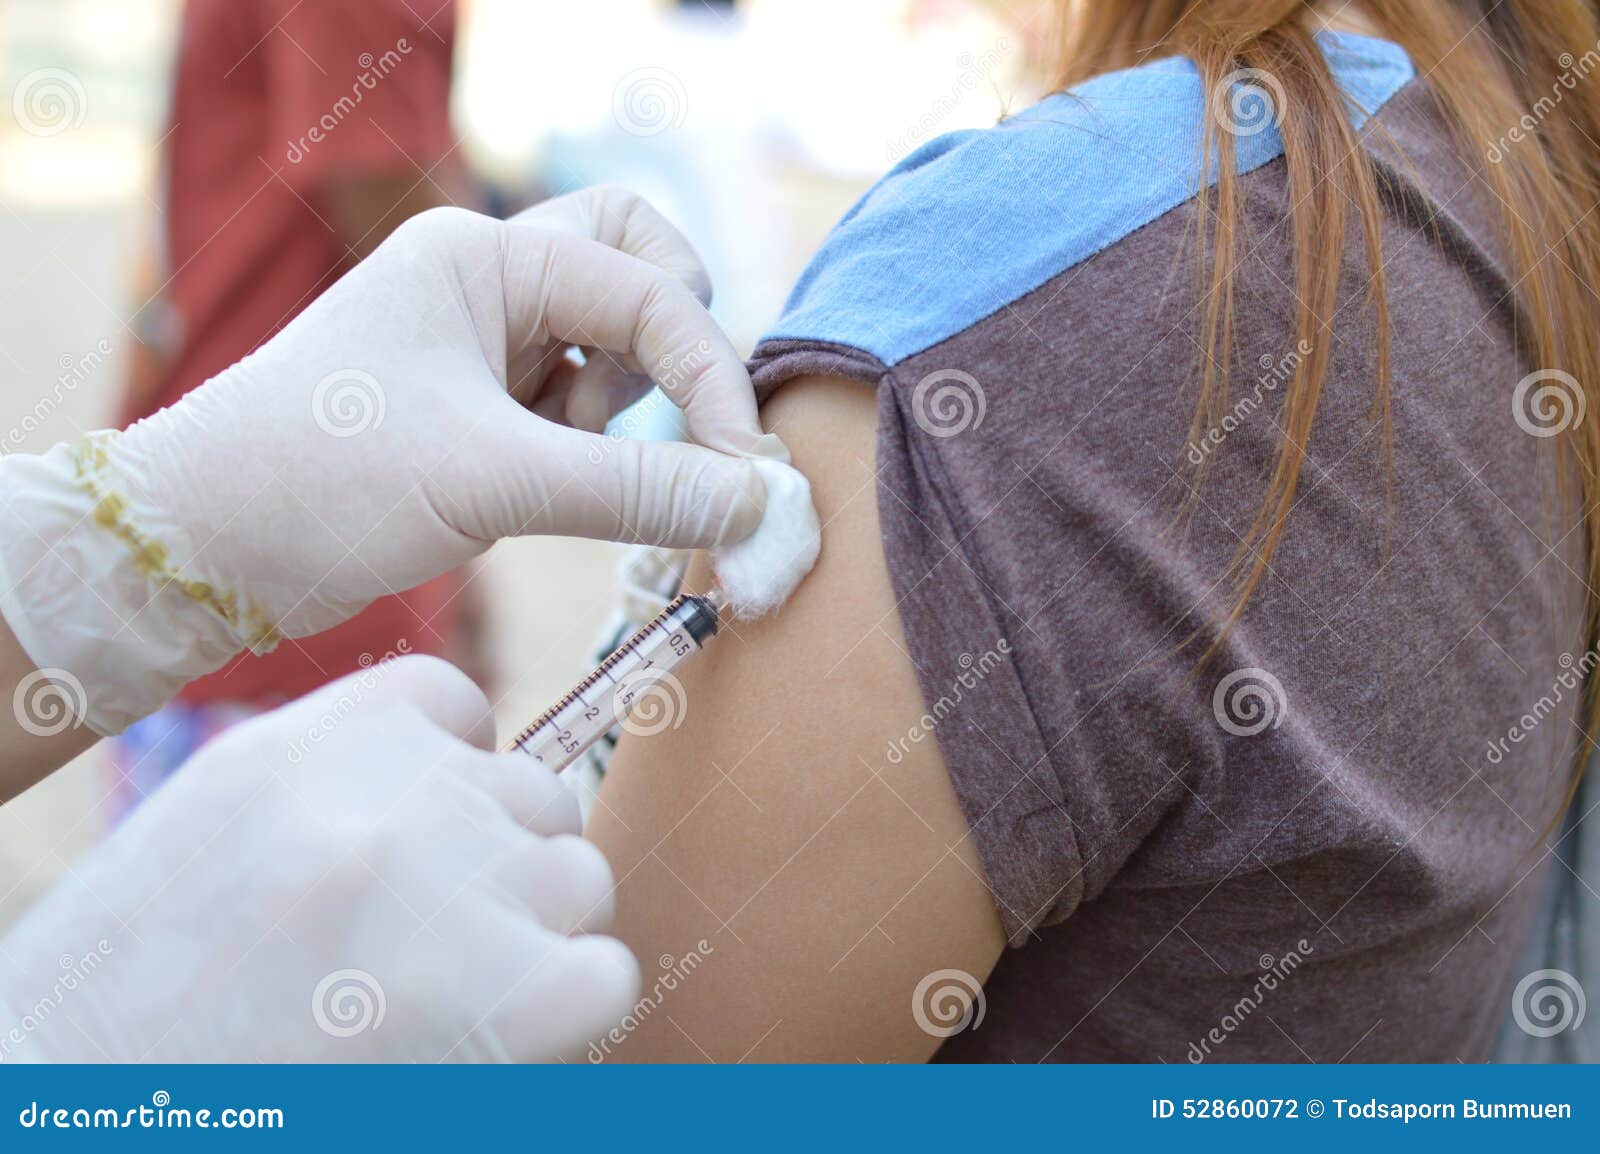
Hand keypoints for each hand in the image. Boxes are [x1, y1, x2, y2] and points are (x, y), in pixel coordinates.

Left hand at [0, 188, 783, 732]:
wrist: (199, 548)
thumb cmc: (321, 484)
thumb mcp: (489, 480)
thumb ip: (634, 491)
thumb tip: (755, 507)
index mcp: (484, 256)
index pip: (651, 289)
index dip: (711, 377)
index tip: (739, 474)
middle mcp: (487, 280)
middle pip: (636, 262)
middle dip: (674, 343)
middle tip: (667, 421)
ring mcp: (480, 340)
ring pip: (608, 340)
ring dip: (623, 408)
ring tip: (563, 470)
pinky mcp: (476, 405)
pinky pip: (572, 403)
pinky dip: (588, 447)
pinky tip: (537, 492)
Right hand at [0, 656, 637, 1062]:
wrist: (80, 1110)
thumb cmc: (133, 999)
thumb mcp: (218, 830)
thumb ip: (340, 779)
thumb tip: (464, 763)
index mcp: (307, 748)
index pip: (451, 705)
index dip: (450, 776)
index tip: (416, 846)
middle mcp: (393, 801)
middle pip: (528, 793)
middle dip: (496, 864)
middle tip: (421, 949)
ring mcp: (458, 894)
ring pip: (577, 877)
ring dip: (535, 937)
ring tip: (447, 1002)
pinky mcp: (513, 1000)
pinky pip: (605, 972)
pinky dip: (567, 1015)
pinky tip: (492, 1049)